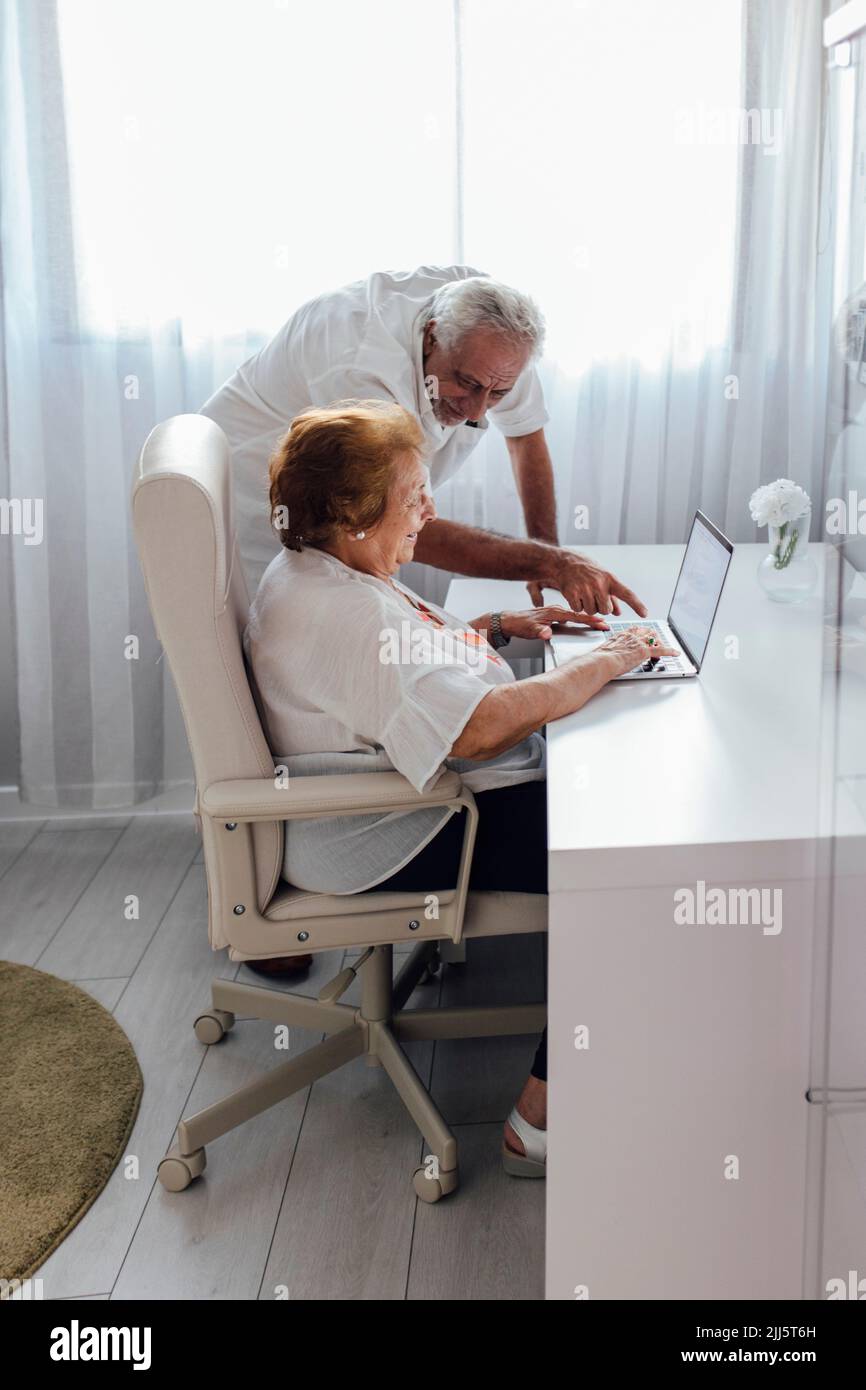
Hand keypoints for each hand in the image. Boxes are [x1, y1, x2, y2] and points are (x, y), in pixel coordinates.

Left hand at [501, 606, 610, 639]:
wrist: (509, 620)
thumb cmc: (520, 624)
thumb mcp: (529, 629)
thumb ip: (539, 631)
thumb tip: (547, 633)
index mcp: (554, 612)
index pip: (575, 616)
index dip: (589, 619)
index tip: (601, 622)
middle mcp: (556, 610)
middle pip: (579, 614)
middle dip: (593, 618)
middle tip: (606, 624)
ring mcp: (555, 612)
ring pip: (575, 615)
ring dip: (587, 618)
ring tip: (599, 623)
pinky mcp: (553, 615)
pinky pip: (570, 616)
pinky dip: (579, 618)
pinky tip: (583, 622)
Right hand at [527, 551, 646, 616]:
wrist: (565, 562)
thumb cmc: (587, 570)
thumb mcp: (603, 579)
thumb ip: (612, 597)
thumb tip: (617, 613)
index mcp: (609, 578)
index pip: (626, 593)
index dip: (636, 604)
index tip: (645, 613)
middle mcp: (599, 583)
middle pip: (606, 610)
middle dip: (600, 607)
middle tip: (594, 596)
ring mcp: (585, 588)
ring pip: (592, 612)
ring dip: (588, 607)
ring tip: (584, 593)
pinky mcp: (572, 593)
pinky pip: (579, 610)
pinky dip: (577, 606)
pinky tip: (575, 595)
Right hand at [594, 625, 678, 675]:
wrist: (601, 662)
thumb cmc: (598, 660)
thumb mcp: (603, 652)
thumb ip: (608, 652)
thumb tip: (603, 656)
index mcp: (621, 635)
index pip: (635, 630)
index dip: (642, 634)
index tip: (643, 637)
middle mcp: (631, 636)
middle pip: (647, 631)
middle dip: (653, 637)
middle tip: (655, 643)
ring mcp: (638, 643)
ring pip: (654, 638)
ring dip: (660, 643)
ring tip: (664, 649)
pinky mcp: (645, 651)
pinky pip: (661, 649)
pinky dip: (670, 651)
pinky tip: (675, 653)